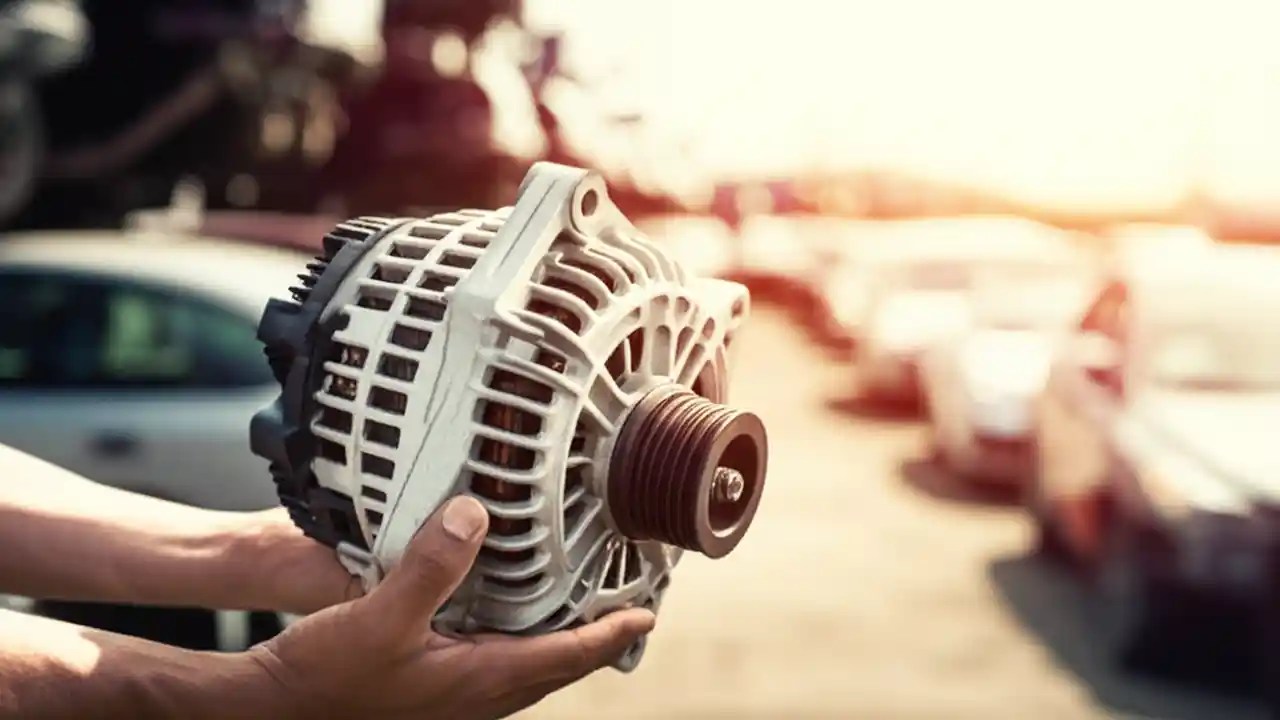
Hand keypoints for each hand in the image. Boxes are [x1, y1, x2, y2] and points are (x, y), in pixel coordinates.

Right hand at [243, 496, 655, 718]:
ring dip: (556, 641)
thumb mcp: (382, 614)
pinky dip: (516, 640)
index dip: (610, 634)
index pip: (566, 657)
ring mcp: (454, 698)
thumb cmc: (327, 676)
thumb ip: (432, 566)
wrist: (277, 706)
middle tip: (622, 607)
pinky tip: (500, 615)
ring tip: (575, 607)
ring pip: (525, 668)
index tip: (646, 614)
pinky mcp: (432, 690)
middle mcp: (475, 696)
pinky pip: (494, 665)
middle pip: (555, 666)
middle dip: (592, 638)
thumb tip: (474, 517)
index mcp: (478, 681)